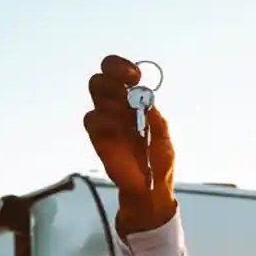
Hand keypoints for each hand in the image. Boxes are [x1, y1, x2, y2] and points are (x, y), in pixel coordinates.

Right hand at [83, 54, 176, 230]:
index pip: (121, 75)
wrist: (150, 187)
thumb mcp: (164, 136)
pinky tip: (116, 127)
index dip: (122, 68)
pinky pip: (91, 118)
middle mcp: (117, 106)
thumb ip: (155, 117)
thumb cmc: (158, 160)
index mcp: (134, 103)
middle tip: (128, 81)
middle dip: (113, 73)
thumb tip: (145, 99)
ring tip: (124, 107)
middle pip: (103, 78)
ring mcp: (106, 120)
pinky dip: (103, 118)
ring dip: (109, 91)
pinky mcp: (98, 136)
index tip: (134, 75)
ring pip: (95, 91)